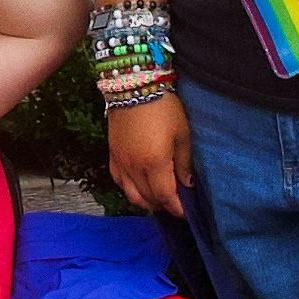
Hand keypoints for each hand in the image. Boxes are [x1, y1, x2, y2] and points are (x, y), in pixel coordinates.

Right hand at [107, 88, 192, 218]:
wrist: (133, 85)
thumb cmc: (164, 107)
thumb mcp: (182, 134)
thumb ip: (183, 162)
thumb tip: (186, 184)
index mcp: (155, 163)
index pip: (165, 196)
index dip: (176, 208)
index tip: (185, 213)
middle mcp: (135, 167)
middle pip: (148, 198)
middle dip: (163, 206)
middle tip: (175, 205)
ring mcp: (121, 162)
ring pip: (131, 195)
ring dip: (146, 202)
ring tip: (158, 200)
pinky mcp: (112, 155)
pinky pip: (119, 181)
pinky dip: (129, 190)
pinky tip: (138, 187)